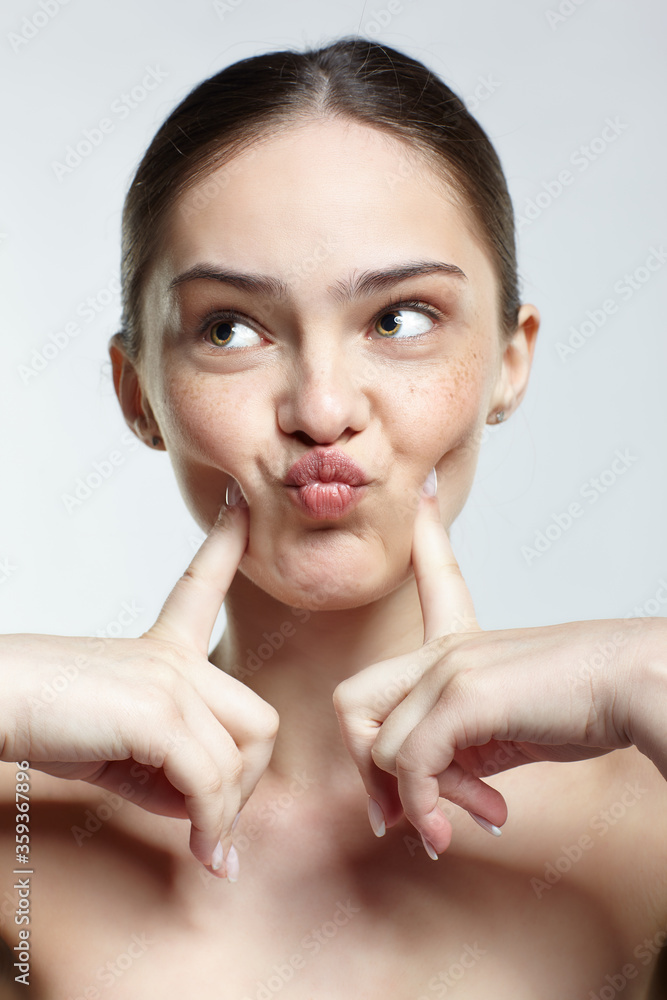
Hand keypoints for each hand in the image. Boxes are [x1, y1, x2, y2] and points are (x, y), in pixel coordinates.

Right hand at [1, 491, 278, 877]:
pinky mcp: (158, 713)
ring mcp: (171, 681)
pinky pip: (212, 782)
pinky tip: (205, 853)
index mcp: (162, 646)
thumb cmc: (42, 721)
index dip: (225, 543)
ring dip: (228, 810)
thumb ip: (167, 772)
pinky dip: (213, 827)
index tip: (238, 504)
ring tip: (203, 839)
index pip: (203, 584)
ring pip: (243, 756)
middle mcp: (175, 657)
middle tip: (214, 815)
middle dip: (247, 778)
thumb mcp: (115, 749)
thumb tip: (211, 818)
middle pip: (260, 719)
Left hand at [333, 487, 647, 854]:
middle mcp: (443, 649)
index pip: (431, 578)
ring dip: (415, 803)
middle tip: (394, 812)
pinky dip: (427, 808)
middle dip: (362, 767)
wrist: (637, 688)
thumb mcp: (508, 728)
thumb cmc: (588, 707)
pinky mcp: (460, 694)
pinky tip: (466, 824)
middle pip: (351, 699)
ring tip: (462, 820)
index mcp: (461, 641)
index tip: (426, 496)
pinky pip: (408, 765)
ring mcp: (447, 666)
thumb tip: (410, 805)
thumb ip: (457, 752)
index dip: (423, 538)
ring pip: (376, 747)